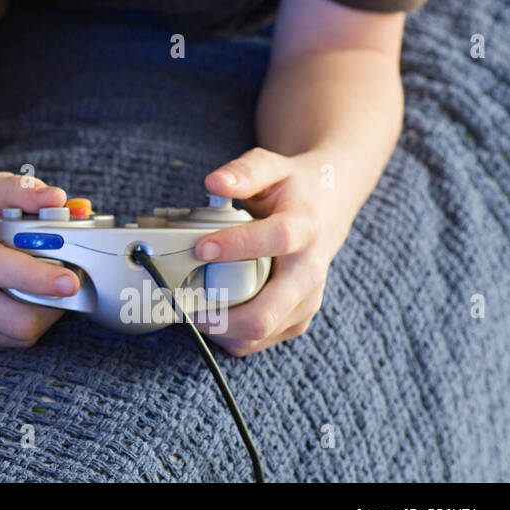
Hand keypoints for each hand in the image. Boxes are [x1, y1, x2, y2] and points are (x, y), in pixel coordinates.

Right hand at [0, 171, 81, 346]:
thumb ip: (23, 190)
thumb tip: (58, 199)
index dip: (36, 277)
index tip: (70, 280)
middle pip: (14, 318)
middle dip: (52, 305)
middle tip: (67, 283)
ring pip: (15, 335)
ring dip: (40, 315)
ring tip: (41, 287)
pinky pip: (3, 342)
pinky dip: (20, 324)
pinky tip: (16, 298)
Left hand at [190, 148, 353, 355]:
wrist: (325, 210)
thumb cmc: (290, 190)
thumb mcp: (271, 168)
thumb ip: (244, 172)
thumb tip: (213, 181)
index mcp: (305, 228)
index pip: (276, 240)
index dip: (238, 246)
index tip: (201, 248)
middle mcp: (310, 271)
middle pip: (268, 312)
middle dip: (221, 315)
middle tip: (183, 303)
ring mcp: (306, 301)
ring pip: (260, 333)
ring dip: (219, 328)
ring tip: (189, 307)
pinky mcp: (297, 320)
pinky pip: (258, 341)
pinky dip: (228, 335)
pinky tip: (209, 314)